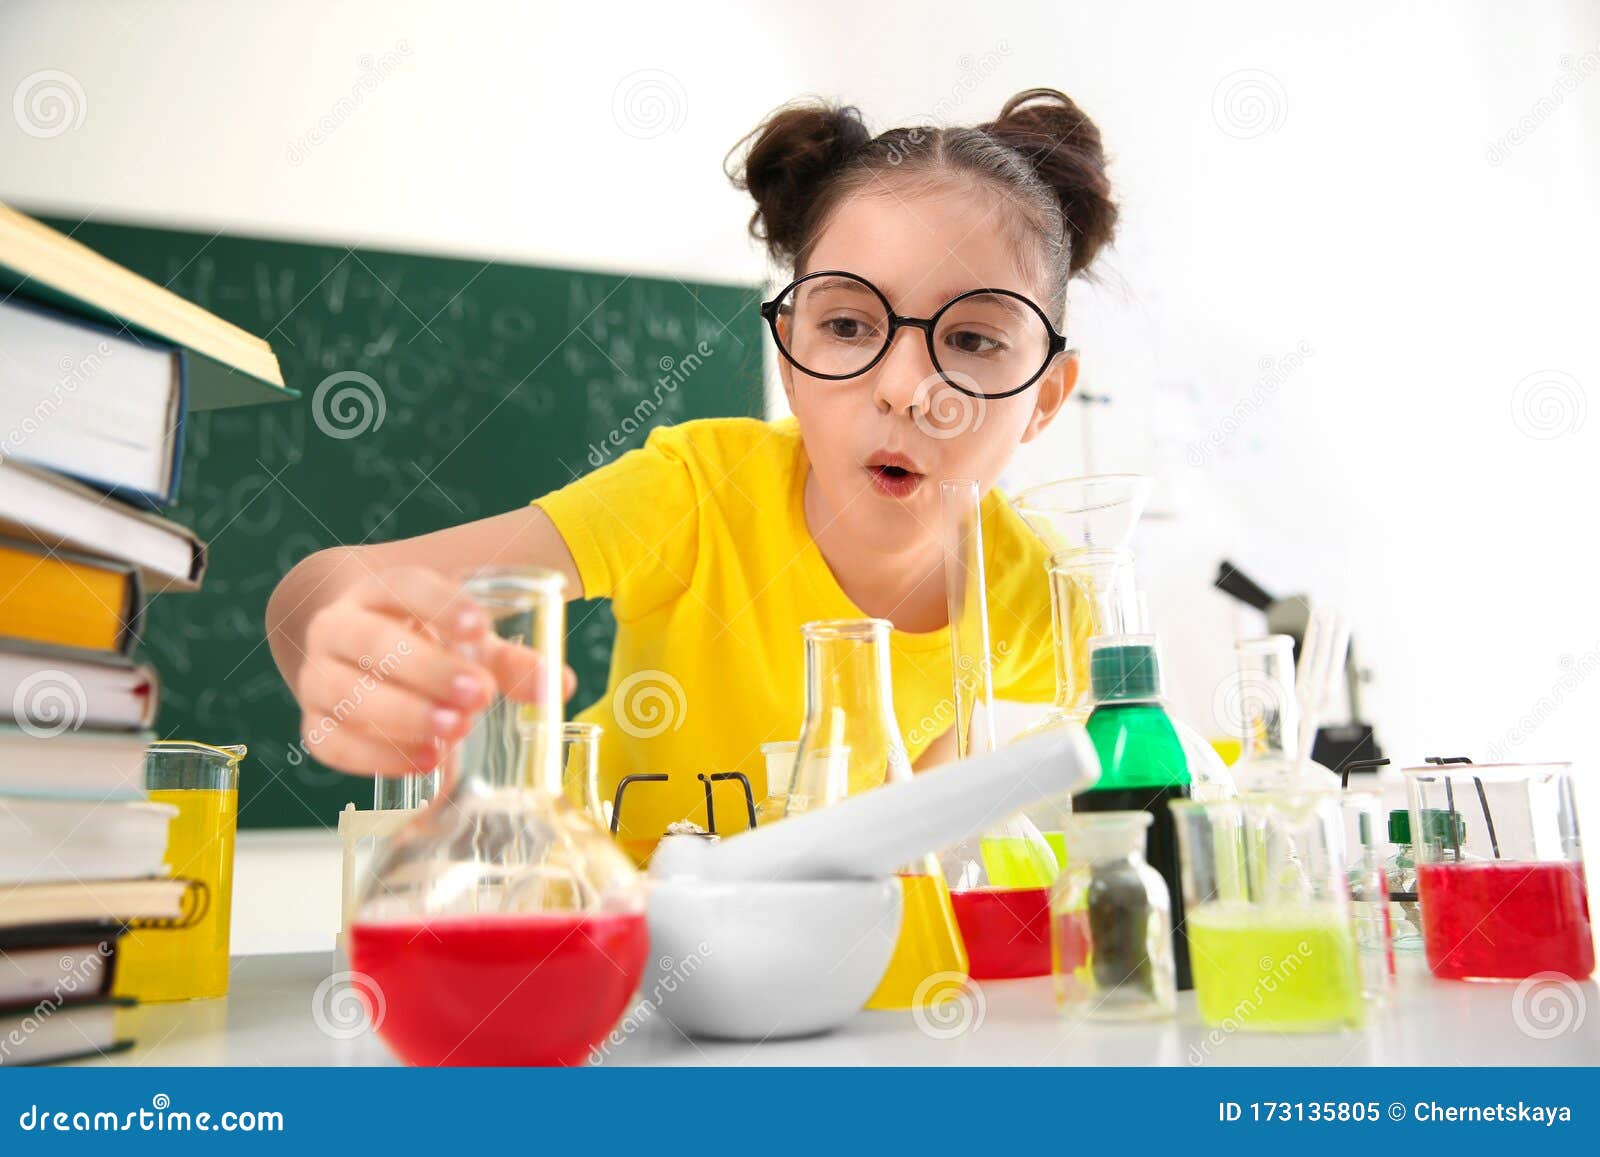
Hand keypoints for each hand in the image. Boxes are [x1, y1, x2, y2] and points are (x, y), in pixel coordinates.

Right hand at [292, 566, 575, 775]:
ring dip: (404, 715)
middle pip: (373, 643)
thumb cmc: (421, 643)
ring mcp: (317, 675)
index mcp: (378, 592)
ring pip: (347, 693)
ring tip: (455, 731)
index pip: (404, 587)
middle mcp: (338, 627)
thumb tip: (559, 686)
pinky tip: (424, 762)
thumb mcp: (463, 641)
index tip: (479, 627)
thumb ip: (509, 660)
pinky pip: (333, 742)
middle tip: (479, 694)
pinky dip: (378, 756)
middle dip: (428, 670)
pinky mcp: (313, 723)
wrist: (352, 656)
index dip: (440, 605)